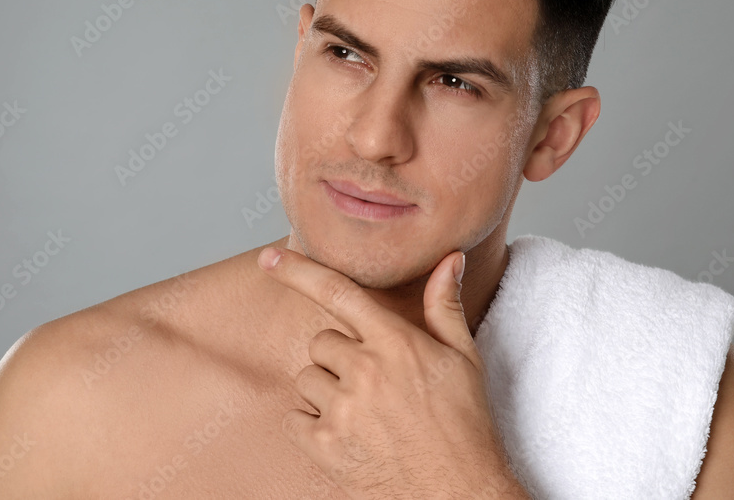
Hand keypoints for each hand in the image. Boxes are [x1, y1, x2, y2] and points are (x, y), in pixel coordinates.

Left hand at [257, 246, 525, 498]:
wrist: (458, 494)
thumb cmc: (466, 426)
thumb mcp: (464, 359)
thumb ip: (445, 305)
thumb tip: (450, 258)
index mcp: (396, 342)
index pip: (338, 292)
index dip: (298, 270)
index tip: (268, 257)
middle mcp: (364, 371)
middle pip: (321, 341)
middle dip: (340, 356)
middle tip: (372, 381)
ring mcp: (342, 410)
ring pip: (307, 379)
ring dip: (327, 391)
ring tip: (365, 413)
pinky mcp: (325, 446)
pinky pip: (294, 419)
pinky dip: (312, 425)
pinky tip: (348, 435)